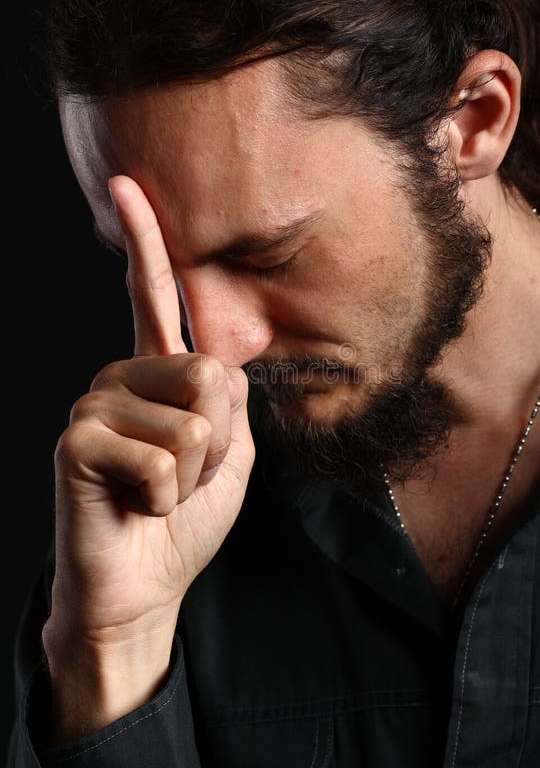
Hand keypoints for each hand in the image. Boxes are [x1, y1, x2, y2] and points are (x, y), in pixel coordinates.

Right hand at [43, 175, 254, 738]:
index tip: (124, 184)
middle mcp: (121, 376)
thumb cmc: (184, 520)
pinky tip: (138, 506)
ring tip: (159, 493)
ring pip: (194, 422)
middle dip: (219, 444)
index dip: (143, 240)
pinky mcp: (79, 439)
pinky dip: (167, 496)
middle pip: (212, 374)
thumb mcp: (231, 453)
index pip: (153, 295)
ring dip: (193, 477)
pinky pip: (163, 456)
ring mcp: (95, 404)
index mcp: (158, 373)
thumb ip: (231, 399)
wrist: (145, 584)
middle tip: (183, 477)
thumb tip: (219, 361)